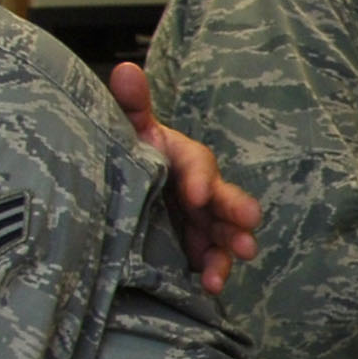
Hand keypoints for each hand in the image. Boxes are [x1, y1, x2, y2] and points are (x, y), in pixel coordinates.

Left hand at [109, 60, 262, 293]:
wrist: (109, 193)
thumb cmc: (125, 153)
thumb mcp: (126, 130)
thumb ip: (130, 105)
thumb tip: (125, 70)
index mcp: (180, 157)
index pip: (196, 162)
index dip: (199, 177)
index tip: (195, 194)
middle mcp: (196, 189)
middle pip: (220, 198)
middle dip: (234, 211)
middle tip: (248, 224)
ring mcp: (196, 221)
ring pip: (220, 232)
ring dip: (230, 245)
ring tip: (239, 257)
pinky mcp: (190, 248)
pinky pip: (207, 260)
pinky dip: (212, 273)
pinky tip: (209, 288)